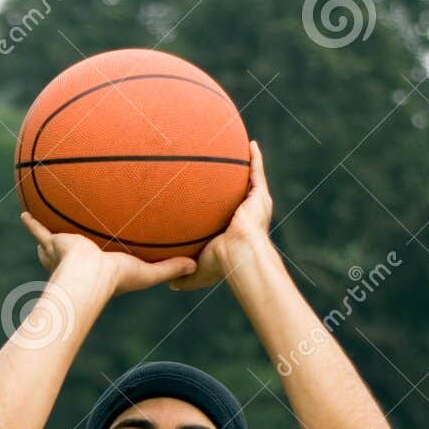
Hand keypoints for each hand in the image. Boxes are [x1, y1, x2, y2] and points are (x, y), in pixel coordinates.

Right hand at [21, 211, 196, 296]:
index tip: (100, 253)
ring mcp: (63, 249)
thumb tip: (196, 266)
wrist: (88, 277)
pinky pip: (39, 230)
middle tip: (68, 238)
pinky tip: (23, 214)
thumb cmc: (115, 279)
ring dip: (50, 234)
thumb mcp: (146, 273)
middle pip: (72, 250)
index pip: (97, 260)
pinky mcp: (53, 242)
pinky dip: (31, 224)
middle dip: (68, 247)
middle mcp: (78, 258)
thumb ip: (169, 268)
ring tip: (44, 222)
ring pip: (54, 240)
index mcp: (97, 266)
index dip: (99, 257)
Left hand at [168, 139, 273, 291]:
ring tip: (238, 149)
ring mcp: (254, 204)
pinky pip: (257, 172)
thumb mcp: (198, 270)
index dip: (219, 205)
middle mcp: (246, 214)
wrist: (240, 256)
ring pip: (249, 180)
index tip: (209, 195)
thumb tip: (169, 284)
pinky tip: (250, 144)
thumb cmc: (221, 264)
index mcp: (234, 228)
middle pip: (237, 193)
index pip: (225, 213)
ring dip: (244, 166)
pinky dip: (255, 158)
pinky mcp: (259, 197)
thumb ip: (184, 274)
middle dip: (232, 182)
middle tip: (221, 168)